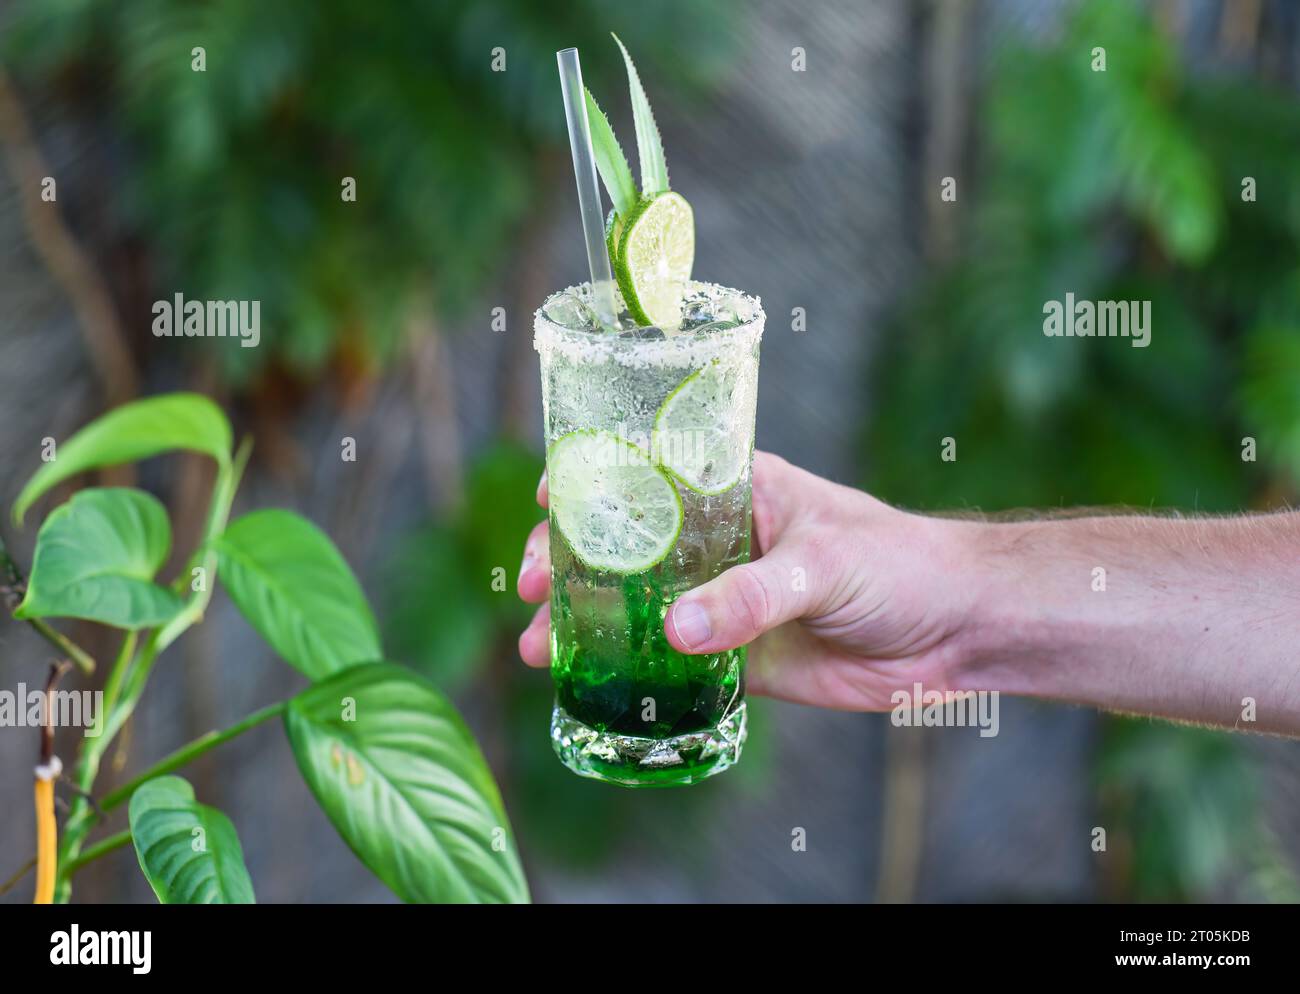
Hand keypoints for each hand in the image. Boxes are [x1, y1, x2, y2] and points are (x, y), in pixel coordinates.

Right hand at [516, 451, 981, 710]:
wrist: (955, 629)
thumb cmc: (899, 563)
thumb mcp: (824, 564)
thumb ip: (753, 594)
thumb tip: (677, 630)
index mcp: (734, 491)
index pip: (648, 473)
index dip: (589, 481)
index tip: (543, 498)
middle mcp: (718, 542)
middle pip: (625, 547)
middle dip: (568, 563)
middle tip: (528, 590)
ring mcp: (724, 600)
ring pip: (637, 609)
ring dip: (586, 625)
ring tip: (538, 650)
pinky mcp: (739, 656)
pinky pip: (672, 665)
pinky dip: (631, 674)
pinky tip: (590, 687)